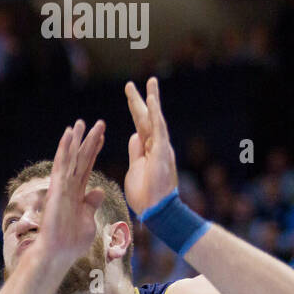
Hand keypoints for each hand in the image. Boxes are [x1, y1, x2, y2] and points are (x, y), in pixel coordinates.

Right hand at [34, 119, 106, 268]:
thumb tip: (99, 190)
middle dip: (89, 141)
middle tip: (97, 123)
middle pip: (81, 159)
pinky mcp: (57, 188)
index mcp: (78, 193)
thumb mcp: (89, 219)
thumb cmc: (72, 241)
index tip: (102, 136)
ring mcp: (62, 186)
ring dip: (75, 140)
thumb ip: (92, 203)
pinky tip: (67, 135)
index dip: (95, 151)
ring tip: (80, 123)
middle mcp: (69, 186)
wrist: (59, 253)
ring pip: (70, 158)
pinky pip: (61, 165)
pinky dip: (64, 149)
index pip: (88, 167)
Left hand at [124, 77, 178, 215]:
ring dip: (152, 100)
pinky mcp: (162, 153)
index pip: (140, 125)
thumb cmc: (145, 194)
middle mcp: (156, 146)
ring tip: (150, 82)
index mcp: (147, 149)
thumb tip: (134, 135)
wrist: (155, 211)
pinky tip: (152, 101)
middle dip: (139, 100)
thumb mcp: (135, 168)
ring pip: (155, 120)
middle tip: (131, 83)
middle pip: (145, 118)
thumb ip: (136, 151)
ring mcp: (161, 149)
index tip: (130, 95)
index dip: (135, 109)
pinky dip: (156, 115)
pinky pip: (159, 130)